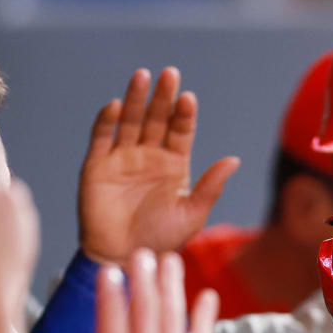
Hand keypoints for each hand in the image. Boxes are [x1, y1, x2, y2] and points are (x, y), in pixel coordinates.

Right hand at [29, 249, 217, 332]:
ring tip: (171, 262)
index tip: (111, 268)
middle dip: (145, 276)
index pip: (111, 314)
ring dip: (173, 286)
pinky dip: (205, 318)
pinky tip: (206, 297)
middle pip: (146, 307)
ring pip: (175, 317)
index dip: (111, 288)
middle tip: (144, 253)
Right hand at [79, 67, 239, 263]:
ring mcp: (122, 158)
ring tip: (143, 76)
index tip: (189, 98)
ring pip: (130, 121)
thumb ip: (211, 186)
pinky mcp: (97, 165)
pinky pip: (102, 138)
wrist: (125, 258)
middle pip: (157, 119)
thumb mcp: (192, 214)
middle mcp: (149, 156)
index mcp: (174, 165)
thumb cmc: (161, 240)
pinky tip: (117, 106)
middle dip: (163, 97)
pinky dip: (107, 121)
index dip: (184, 114)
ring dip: (136, 98)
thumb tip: (234, 160)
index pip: (180, 131)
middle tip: (169, 74)